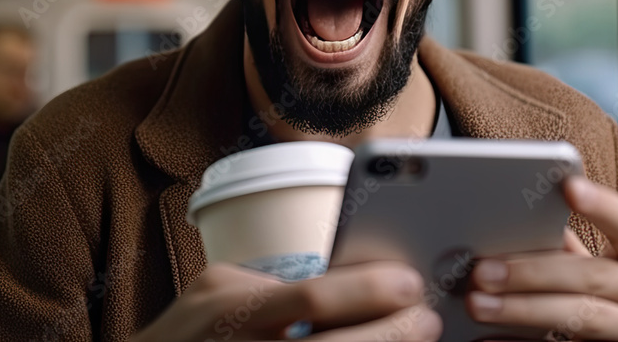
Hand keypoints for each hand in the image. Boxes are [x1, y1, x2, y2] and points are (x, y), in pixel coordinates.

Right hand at [132, 260, 442, 340]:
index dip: (367, 290)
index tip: (409, 281)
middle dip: (393, 335)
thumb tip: (351, 281)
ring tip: (412, 341)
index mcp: (233, 312)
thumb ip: (275, 286)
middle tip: (427, 318)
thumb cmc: (191, 334)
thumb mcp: (220, 290)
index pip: (310, 297)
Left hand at [465, 176, 617, 340]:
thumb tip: (509, 223)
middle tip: (484, 270)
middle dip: (533, 272)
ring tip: (480, 302)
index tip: (569, 186)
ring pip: (583, 317)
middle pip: (593, 276)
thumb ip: (561, 244)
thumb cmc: (596, 294)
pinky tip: (492, 338)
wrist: (616, 340)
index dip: (602, 206)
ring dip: (524, 309)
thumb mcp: (587, 264)